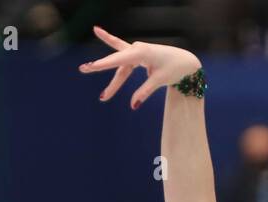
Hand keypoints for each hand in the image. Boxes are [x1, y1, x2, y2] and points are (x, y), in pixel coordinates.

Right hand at [78, 25, 201, 109]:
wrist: (185, 61)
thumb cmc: (174, 69)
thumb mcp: (160, 81)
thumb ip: (145, 92)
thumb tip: (133, 106)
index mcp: (142, 53)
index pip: (120, 61)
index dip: (105, 64)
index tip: (92, 66)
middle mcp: (137, 49)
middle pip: (116, 62)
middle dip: (100, 67)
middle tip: (83, 69)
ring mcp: (136, 50)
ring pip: (119, 65)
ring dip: (112, 80)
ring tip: (89, 75)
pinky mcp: (137, 54)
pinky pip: (121, 54)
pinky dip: (110, 43)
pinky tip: (97, 30)